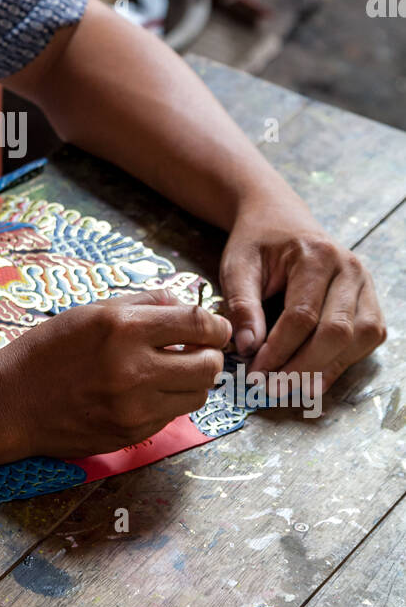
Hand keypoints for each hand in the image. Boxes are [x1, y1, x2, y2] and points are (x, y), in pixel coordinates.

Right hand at [0, 289, 232, 459]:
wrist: (11, 402)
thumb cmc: (48, 351)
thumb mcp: (92, 311)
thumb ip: (143, 304)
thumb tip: (184, 303)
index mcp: (123, 328)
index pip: (198, 324)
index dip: (216, 325)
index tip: (216, 327)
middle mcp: (133, 369)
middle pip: (209, 365)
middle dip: (211, 355)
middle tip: (198, 351)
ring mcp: (134, 407)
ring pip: (197, 395)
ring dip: (194, 381)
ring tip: (172, 371)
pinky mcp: (132, 434)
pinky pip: (172, 416)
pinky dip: (169, 401)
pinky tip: (147, 392)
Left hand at [219, 200, 385, 390]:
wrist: (278, 218)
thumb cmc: (256, 242)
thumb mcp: (237, 266)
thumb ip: (242, 306)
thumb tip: (248, 349)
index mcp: (316, 255)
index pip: (302, 316)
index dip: (278, 351)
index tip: (255, 373)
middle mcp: (350, 269)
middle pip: (336, 332)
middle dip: (302, 367)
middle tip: (271, 388)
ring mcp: (365, 284)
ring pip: (360, 338)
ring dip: (326, 368)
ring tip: (291, 386)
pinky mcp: (369, 300)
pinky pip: (367, 338)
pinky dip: (343, 361)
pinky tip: (314, 375)